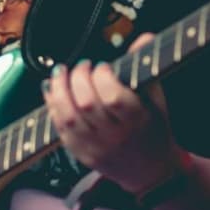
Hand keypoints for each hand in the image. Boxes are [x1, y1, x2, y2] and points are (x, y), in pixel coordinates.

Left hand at [42, 34, 183, 195]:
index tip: (103, 67)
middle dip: (79, 78)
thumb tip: (145, 37)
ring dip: (59, 89)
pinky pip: (59, 129)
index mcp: (138, 122)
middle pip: (87, 104)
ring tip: (61, 73)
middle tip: (83, 67)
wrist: (150, 172)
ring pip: (68, 117)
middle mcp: (116, 138)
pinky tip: (53, 90)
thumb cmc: (154, 130)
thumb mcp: (157, 100)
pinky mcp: (80, 154)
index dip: (102, 76)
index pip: (113, 97)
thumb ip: (146, 69)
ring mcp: (95, 148)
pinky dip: (52, 106)